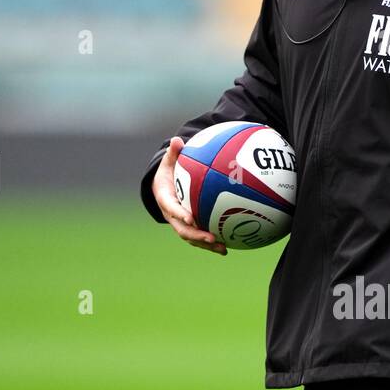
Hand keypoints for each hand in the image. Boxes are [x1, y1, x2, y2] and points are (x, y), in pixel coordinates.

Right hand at [152, 137, 226, 254]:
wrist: (162, 189)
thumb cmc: (168, 173)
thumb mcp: (168, 162)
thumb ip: (173, 153)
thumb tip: (177, 140)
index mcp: (165, 200)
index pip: (171, 208)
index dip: (180, 214)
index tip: (190, 217)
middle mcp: (171, 216)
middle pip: (183, 230)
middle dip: (197, 235)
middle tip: (212, 238)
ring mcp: (180, 224)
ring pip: (192, 238)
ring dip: (207, 245)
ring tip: (223, 249)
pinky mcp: (190, 228)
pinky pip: (200, 237)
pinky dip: (212, 244)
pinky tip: (228, 247)